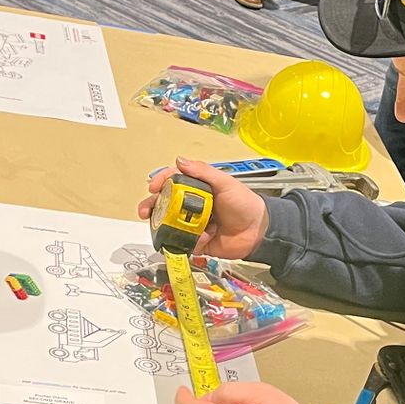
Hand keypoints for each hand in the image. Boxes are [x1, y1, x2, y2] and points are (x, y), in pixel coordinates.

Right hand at [137, 156, 268, 258]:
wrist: (258, 231)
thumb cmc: (245, 204)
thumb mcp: (225, 183)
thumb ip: (203, 172)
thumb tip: (179, 161)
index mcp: (197, 189)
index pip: (173, 182)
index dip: (161, 183)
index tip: (154, 187)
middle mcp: (192, 206)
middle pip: (165, 205)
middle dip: (152, 207)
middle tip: (145, 211)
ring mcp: (193, 225)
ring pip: (170, 225)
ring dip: (165, 226)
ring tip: (163, 228)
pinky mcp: (197, 243)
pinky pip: (184, 243)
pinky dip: (188, 241)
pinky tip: (202, 238)